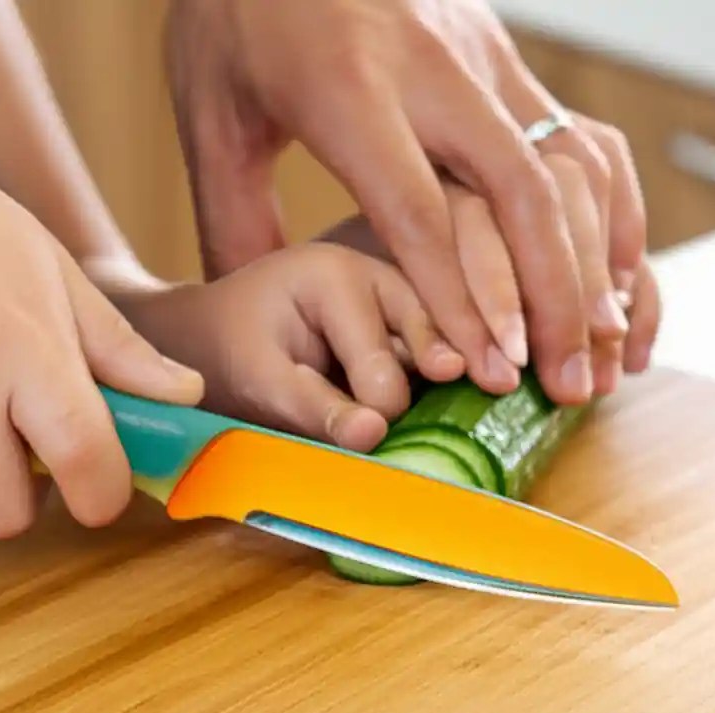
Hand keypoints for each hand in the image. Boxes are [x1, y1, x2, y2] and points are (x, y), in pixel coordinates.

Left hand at [114, 244, 466, 451]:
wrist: (220, 331)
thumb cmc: (232, 354)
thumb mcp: (259, 382)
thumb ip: (313, 408)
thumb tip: (373, 436)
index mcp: (336, 276)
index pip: (381, 358)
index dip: (383, 409)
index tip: (381, 437)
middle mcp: (379, 272)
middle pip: (435, 336)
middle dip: (448, 373)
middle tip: (485, 396)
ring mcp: (402, 291)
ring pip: (455, 334)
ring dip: (463, 367)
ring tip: (494, 389)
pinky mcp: (413, 314)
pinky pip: (452, 340)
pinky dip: (457, 365)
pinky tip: (486, 381)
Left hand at [165, 0, 648, 400]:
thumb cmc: (239, 10)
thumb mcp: (210, 110)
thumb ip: (233, 215)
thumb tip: (255, 311)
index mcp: (347, 85)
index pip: (417, 208)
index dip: (457, 296)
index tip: (485, 369)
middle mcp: (433, 69)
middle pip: (519, 192)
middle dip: (551, 299)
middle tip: (564, 386)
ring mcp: (483, 57)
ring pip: (570, 165)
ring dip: (594, 263)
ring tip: (603, 350)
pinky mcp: (506, 57)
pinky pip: (582, 138)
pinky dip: (610, 211)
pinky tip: (614, 274)